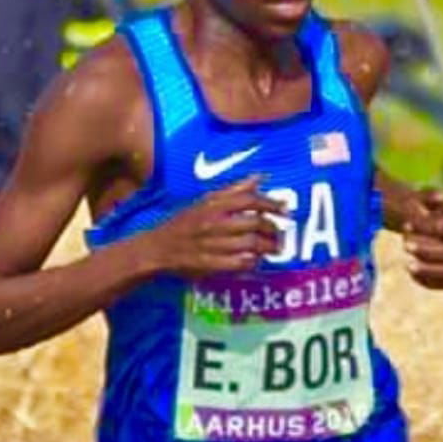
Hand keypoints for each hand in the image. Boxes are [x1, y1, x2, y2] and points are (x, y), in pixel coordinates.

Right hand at [141, 174, 286, 278]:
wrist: (157, 248)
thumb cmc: (185, 222)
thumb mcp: (206, 200)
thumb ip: (235, 189)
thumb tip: (261, 177)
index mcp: (213, 204)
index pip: (248, 200)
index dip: (270, 204)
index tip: (285, 210)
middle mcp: (214, 223)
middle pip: (254, 223)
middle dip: (273, 229)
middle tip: (280, 234)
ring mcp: (212, 244)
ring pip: (250, 244)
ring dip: (267, 247)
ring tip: (275, 249)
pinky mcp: (210, 265)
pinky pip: (240, 263)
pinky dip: (252, 261)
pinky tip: (255, 259)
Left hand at [399, 188, 442, 289]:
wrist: (410, 224)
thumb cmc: (414, 209)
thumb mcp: (415, 200)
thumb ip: (427, 198)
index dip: (441, 225)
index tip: (414, 224)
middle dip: (430, 251)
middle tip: (405, 245)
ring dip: (428, 268)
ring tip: (407, 261)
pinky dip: (426, 278)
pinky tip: (410, 267)